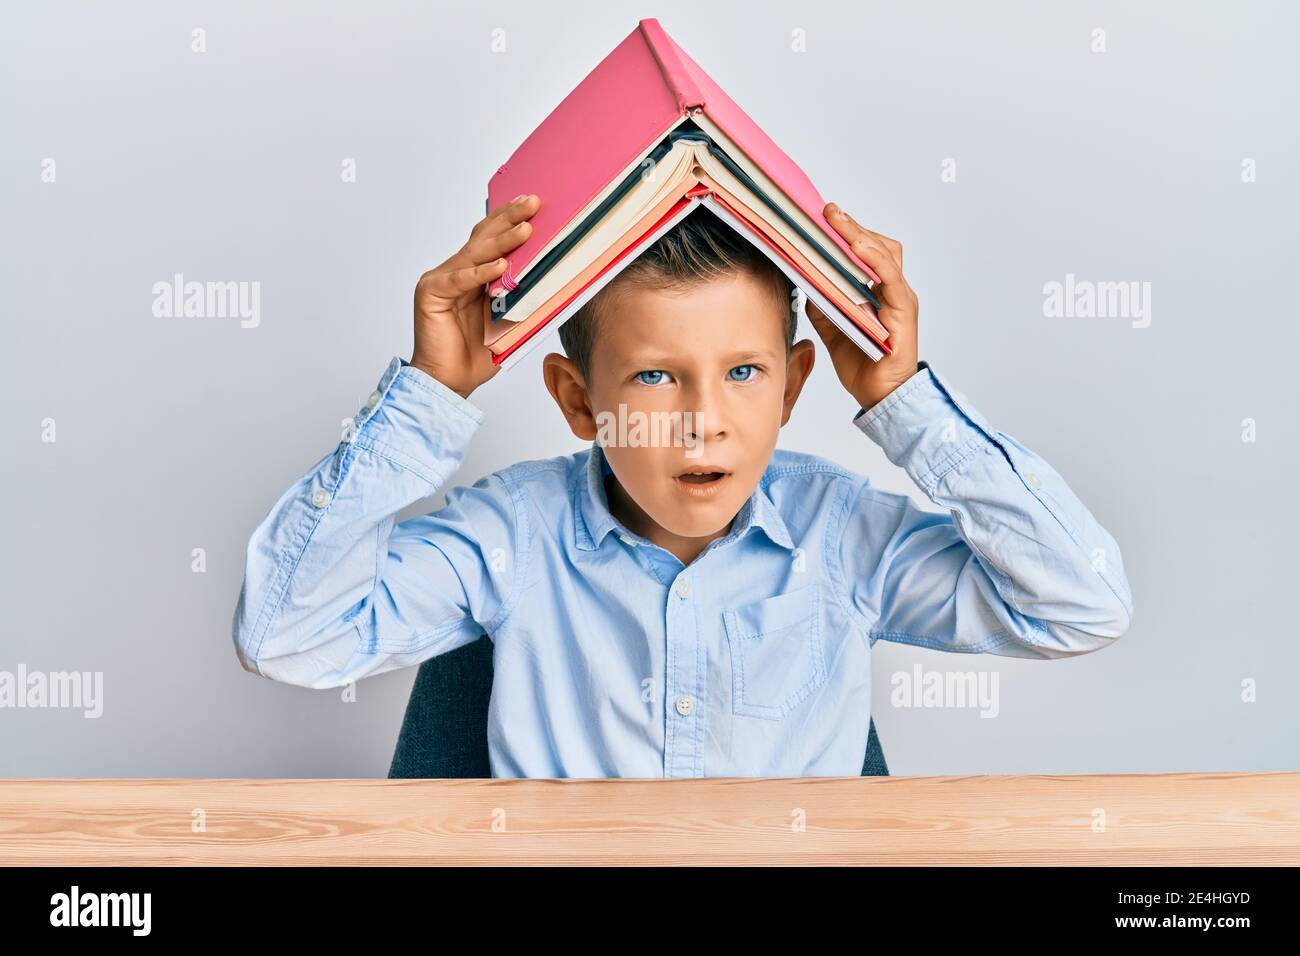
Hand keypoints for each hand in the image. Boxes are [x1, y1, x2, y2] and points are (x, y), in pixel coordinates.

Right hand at [409, 194, 539, 399]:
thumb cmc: (478, 354)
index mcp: (472, 275)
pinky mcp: (431, 294)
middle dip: (509, 219)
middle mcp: (455, 272)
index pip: (492, 241)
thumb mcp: (510, 320)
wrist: (450, 382)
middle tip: (533, 203)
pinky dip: (481, 273)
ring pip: (475, 254)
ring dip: (502, 241)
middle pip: (483, 238)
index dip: (511, 222)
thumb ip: (522, 297)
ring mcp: (440, 280)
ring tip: (526, 229)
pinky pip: (460, 280)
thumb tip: (555, 279)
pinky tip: (501, 265)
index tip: (535, 205)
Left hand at [805, 202, 918, 410]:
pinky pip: (890, 278)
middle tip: (826, 212)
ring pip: (884, 254)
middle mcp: (891, 289)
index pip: (865, 251)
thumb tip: (803, 282)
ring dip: (860, 235)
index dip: (845, 233)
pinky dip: (873, 259)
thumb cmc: (862, 363)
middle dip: (850, 226)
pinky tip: (857, 247)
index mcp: (876, 291)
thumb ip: (822, 305)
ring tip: (838, 220)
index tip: (821, 218)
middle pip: (876, 245)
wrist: (879, 395)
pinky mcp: (902, 311)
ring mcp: (899, 298)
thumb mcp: (832, 328)